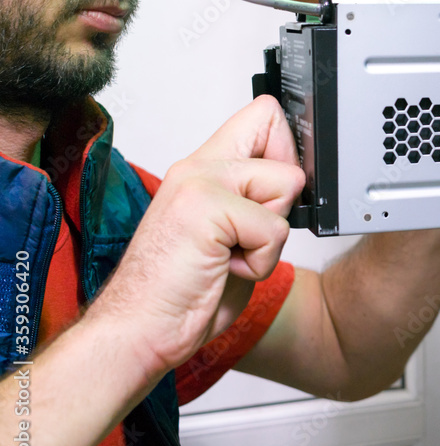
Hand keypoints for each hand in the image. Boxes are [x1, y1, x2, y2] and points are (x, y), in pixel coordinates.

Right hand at [86, 95, 304, 377]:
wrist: (139, 330)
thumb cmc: (182, 291)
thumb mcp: (230, 236)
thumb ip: (257, 202)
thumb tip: (295, 182)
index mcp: (203, 169)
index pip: (262, 115)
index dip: (285, 147)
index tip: (275, 189)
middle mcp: (199, 167)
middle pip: (278, 132)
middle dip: (281, 196)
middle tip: (243, 235)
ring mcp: (200, 183)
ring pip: (287, 184)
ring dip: (271, 236)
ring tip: (230, 255)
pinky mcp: (207, 208)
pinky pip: (275, 229)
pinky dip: (261, 262)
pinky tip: (223, 269)